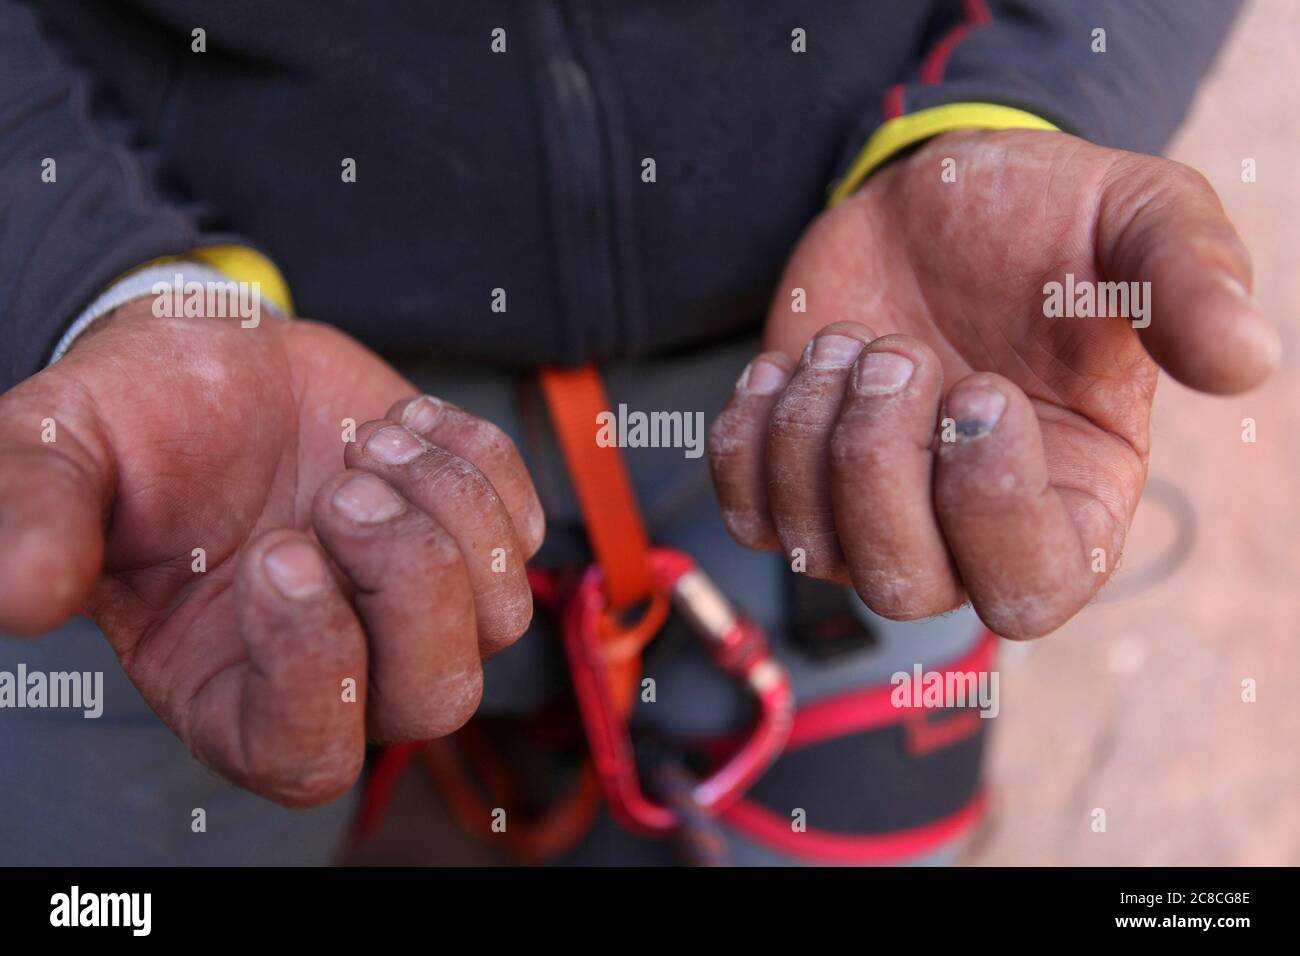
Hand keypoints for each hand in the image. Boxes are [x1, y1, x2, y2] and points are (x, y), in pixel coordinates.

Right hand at [0, 300, 543, 803]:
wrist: (213, 355)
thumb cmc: (136, 419)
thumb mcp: (58, 449)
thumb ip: (32, 516)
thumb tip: (21, 595)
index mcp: (230, 687)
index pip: (310, 755)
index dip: (316, 663)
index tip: (278, 552)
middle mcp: (340, 667)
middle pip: (436, 700)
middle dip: (407, 579)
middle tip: (342, 489)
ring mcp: (413, 608)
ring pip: (498, 621)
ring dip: (448, 513)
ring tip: (370, 444)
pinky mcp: (468, 539)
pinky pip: (526, 532)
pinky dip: (479, 465)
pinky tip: (405, 425)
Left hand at [710, 129, 1277, 638]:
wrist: (936, 198)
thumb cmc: (1048, 222)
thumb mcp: (1139, 222)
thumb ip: (1191, 283)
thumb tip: (1248, 361)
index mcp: (1074, 500)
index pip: (1029, 593)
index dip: (989, 505)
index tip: (981, 388)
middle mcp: (967, 530)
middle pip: (903, 589)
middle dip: (879, 462)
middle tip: (897, 352)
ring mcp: (872, 513)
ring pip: (813, 550)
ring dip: (811, 431)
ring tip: (851, 341)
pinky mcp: (795, 481)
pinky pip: (745, 515)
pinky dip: (749, 436)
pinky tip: (793, 362)